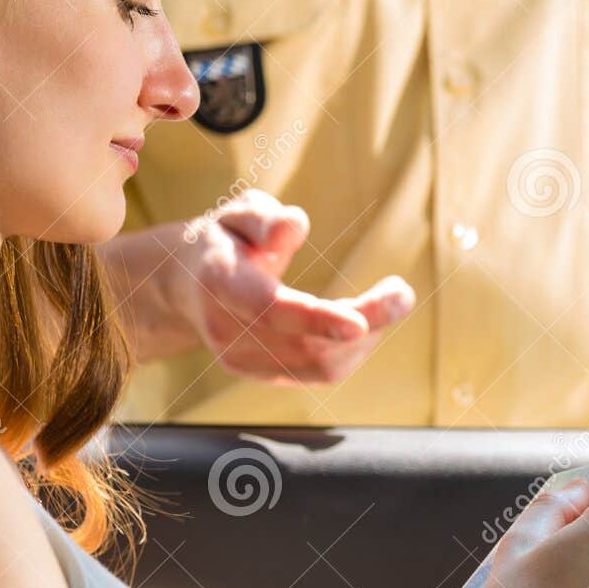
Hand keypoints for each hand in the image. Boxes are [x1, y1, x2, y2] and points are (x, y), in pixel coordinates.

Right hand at [166, 189, 414, 382]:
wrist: (186, 285)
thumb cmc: (224, 240)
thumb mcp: (237, 213)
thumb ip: (264, 217)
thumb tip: (295, 225)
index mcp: (221, 285)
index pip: (270, 310)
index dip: (315, 319)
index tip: (359, 323)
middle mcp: (228, 332)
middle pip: (307, 344)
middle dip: (366, 324)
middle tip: (402, 292)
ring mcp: (243, 361)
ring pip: (320, 366)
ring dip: (367, 339)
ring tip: (391, 299)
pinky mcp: (262, 374)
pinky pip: (318, 371)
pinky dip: (352, 349)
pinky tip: (368, 321)